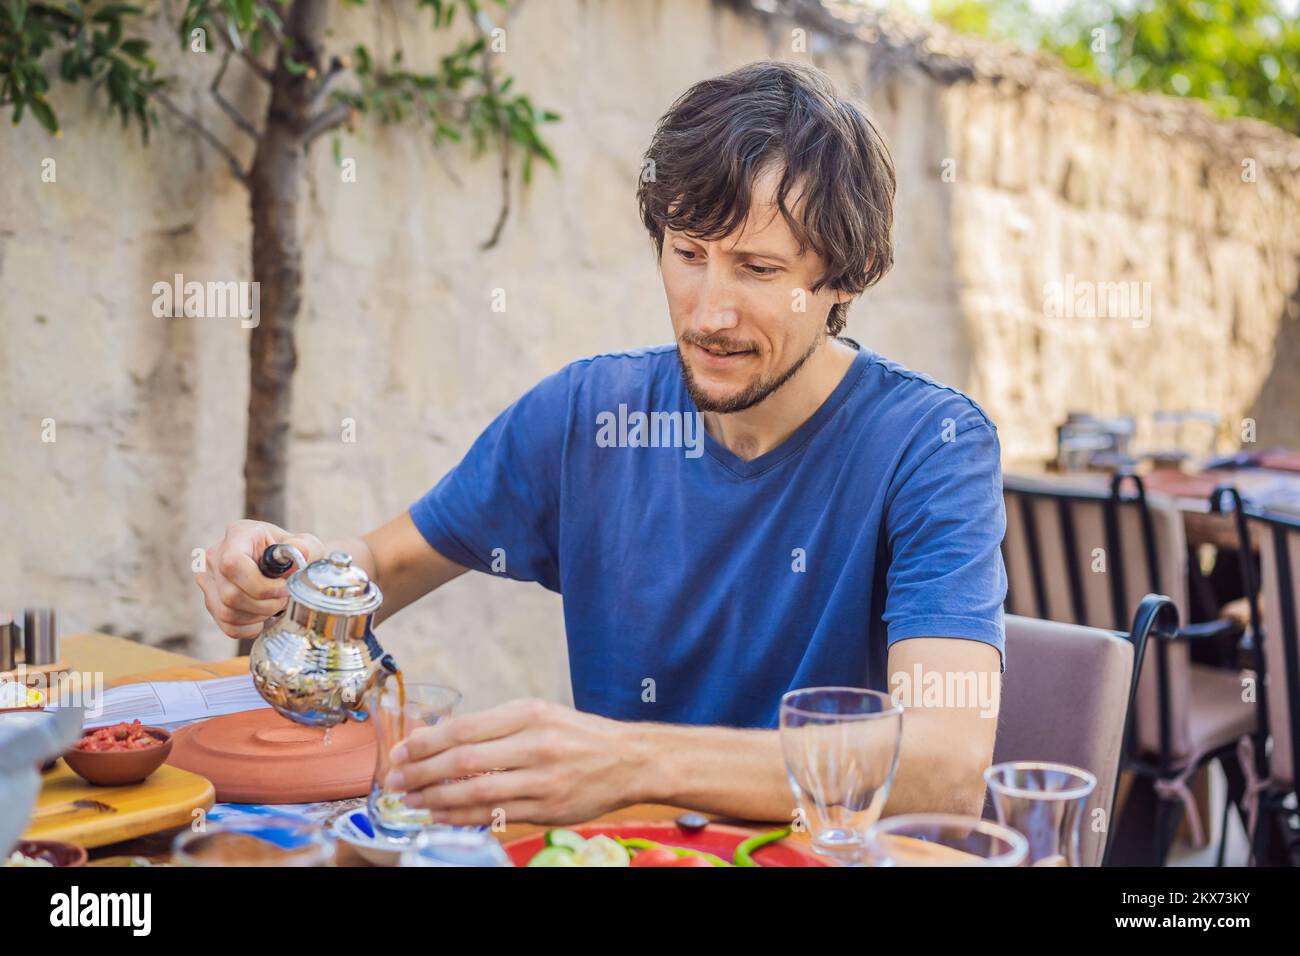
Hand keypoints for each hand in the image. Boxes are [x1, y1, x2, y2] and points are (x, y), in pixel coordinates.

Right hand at [194, 519, 323, 639]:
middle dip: (265, 605)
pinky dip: (248, 628)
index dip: (260, 585)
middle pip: (230, 594)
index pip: (233, 564)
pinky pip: (225, 625)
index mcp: (238, 534)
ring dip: (257, 616)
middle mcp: (216, 555)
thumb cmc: (292, 552)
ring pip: (226, 612)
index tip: (284, 589)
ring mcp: (209, 579)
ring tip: (275, 606)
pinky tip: (262, 618)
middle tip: (284, 600)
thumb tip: (300, 550)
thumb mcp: (305, 544)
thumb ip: (305, 547)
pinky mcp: (211, 601)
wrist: (283, 562)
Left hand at [385, 698, 649, 826]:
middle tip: (394, 780)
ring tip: (410, 801)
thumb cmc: (578, 735)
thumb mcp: (539, 713)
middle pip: (464, 761)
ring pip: (476, 793)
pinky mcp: (547, 808)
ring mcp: (542, 780)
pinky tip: (441, 816)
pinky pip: (495, 816)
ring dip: (436, 799)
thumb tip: (440, 737)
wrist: (629, 760)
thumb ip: (494, 725)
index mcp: (529, 714)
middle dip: (421, 772)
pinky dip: (463, 818)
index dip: (425, 742)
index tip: (400, 752)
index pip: (464, 728)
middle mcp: (535, 745)